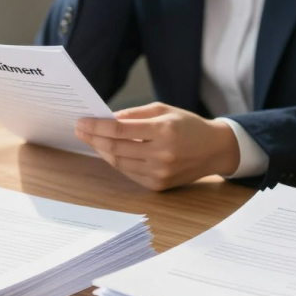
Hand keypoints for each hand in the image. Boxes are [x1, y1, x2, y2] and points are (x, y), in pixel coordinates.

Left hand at [75, 102, 239, 191]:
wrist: (215, 150)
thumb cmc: (188, 125)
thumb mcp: (164, 110)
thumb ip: (134, 114)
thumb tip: (106, 119)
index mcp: (163, 130)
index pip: (120, 130)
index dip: (97, 126)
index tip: (82, 122)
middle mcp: (161, 154)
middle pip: (116, 148)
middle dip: (93, 139)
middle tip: (80, 130)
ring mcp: (160, 172)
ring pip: (119, 163)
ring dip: (102, 151)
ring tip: (92, 140)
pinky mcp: (159, 185)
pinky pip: (129, 173)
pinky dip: (116, 161)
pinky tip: (109, 151)